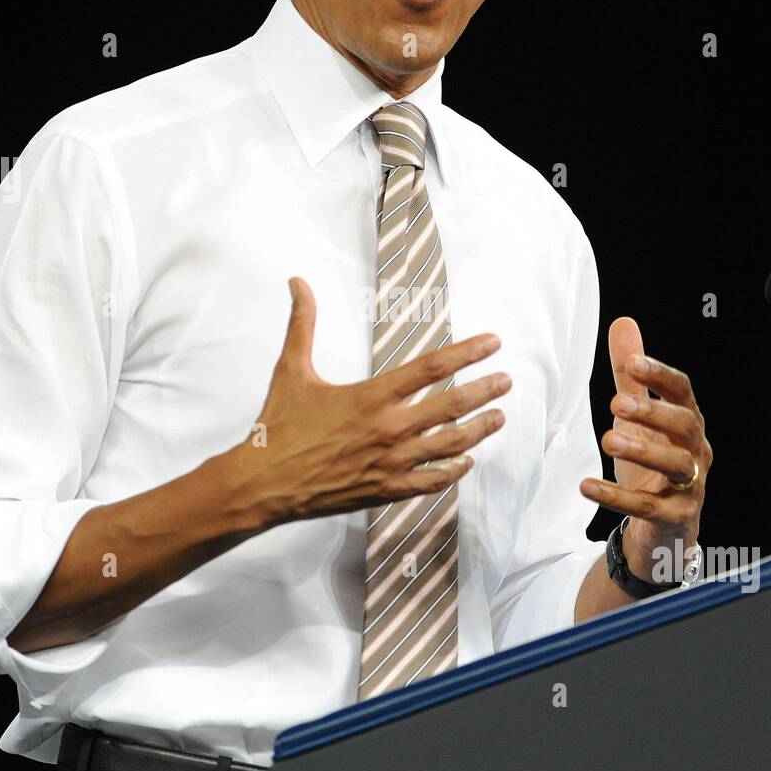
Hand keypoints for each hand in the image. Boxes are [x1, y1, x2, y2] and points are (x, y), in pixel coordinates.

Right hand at [228, 276, 510, 527]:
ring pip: (451, 444)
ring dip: (480, 429)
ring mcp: (391, 462)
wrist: (263, 484)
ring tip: (498, 417)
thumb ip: (302, 323)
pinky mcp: (387, 489)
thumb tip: (297, 281)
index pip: (431, 367)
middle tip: (507, 380)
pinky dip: (454, 470)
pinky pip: (433, 481)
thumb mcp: (291, 370)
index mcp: (371, 396)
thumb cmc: (277, 426)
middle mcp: (388, 428)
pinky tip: (466, 460)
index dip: (467, 352)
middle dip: (485, 390)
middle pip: (453, 405)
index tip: (493, 343)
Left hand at [580, 316, 711, 582]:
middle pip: (685, 426)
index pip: (682, 392)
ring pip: (676, 465)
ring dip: (643, 450)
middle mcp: (696, 451)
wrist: (661, 526)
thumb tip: (624, 323)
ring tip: (607, 439)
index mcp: (688, 422)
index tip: (631, 363)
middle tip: (616, 402)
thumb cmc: (651, 465)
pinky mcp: (676, 517)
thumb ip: (630, 376)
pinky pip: (649, 507)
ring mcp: (691, 486)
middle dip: (653, 412)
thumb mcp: (638, 417)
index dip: (660, 375)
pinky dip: (618, 496)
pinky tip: (587, 486)